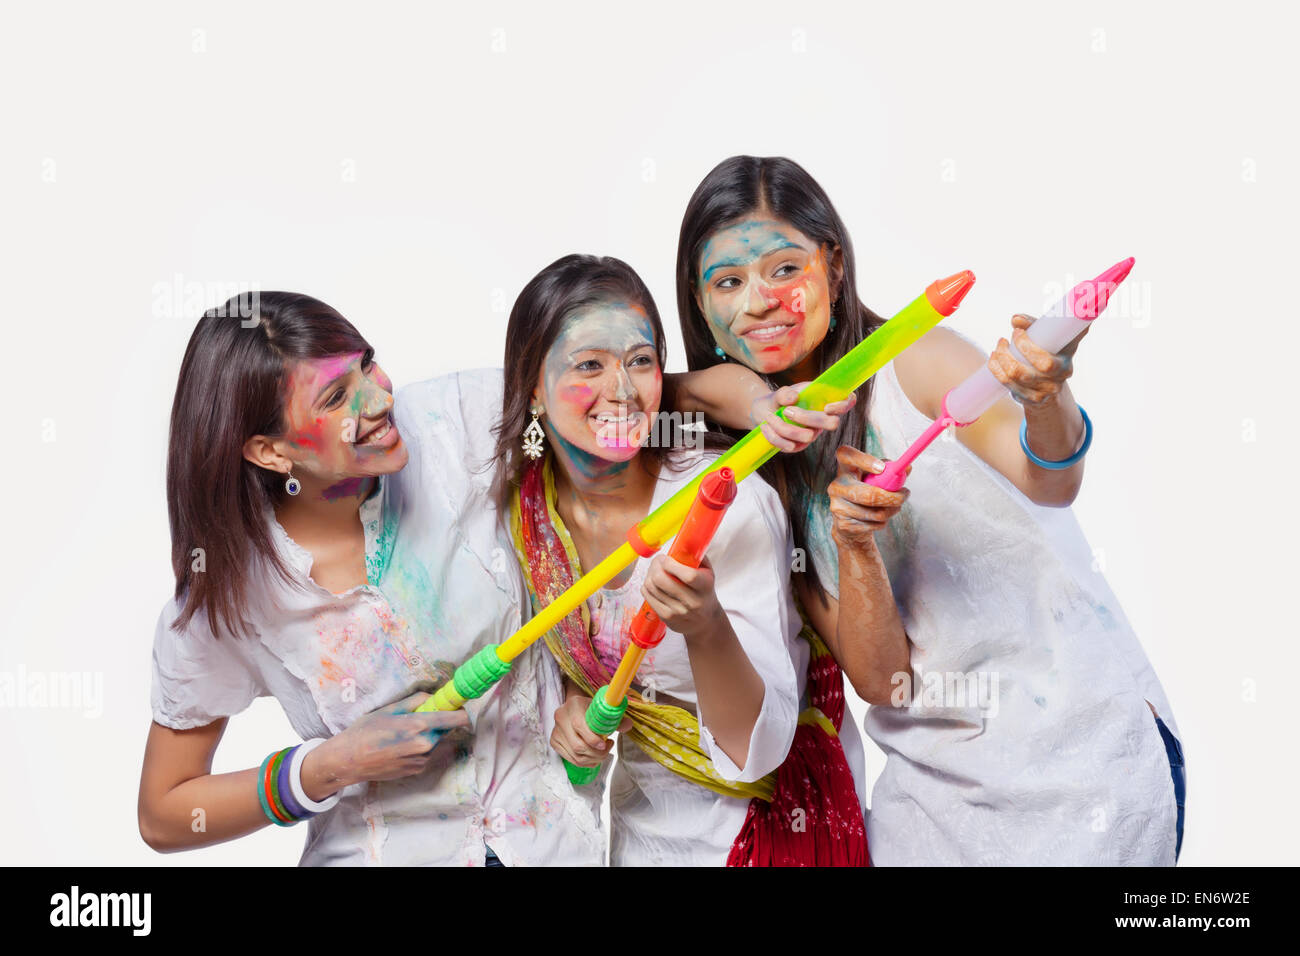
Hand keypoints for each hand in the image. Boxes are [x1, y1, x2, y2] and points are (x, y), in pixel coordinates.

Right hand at [304, 691, 468, 797]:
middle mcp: (425, 745)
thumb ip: (416, 701)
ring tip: (403, 735)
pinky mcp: (416, 770)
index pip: (457, 719)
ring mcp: (422, 760)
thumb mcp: (389, 709)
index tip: (457, 705)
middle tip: (417, 719)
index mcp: (419, 725)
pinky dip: (420, 749)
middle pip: (446, 729)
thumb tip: (434, 697)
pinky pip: (427, 754)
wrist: (349, 760)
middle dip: (437, 722)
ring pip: (436, 742)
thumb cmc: (366, 731)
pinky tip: (400, 747)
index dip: (460, 710)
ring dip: (428, 736)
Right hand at [551, 694, 631, 767]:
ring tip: (603, 752)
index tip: (605, 744)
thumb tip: (628, 725)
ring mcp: (556, 731)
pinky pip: (571, 759)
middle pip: (578, 745)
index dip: (593, 739)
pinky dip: (586, 762)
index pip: (579, 726)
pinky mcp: (554, 742)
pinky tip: (594, 757)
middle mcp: (560, 718)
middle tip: (608, 748)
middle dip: (597, 753)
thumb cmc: (590, 708)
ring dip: (593, 759)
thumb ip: (616, 718)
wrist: (575, 706)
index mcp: (573, 705)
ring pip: (575, 755)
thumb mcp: (603, 709)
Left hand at [641, 554, 723, 638]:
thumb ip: (697, 556)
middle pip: (662, 580)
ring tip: (655, 571)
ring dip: (649, 575)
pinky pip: (648, 596)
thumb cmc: (704, 591)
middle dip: (655, 566)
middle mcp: (693, 602)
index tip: (666, 558)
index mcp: (705, 587)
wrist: (705, 621)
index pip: (688, 575)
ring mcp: (678, 612)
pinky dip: (647, 586)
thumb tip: (683, 540)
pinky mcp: (666, 618)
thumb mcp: (707, 572)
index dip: (671, 564)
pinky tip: (653, 583)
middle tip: (658, 562)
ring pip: (652, 587)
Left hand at [749, 382, 857, 452]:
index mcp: (824, 401)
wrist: (763, 412)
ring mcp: (812, 434)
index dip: (843, 405)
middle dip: (809, 417)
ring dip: (784, 426)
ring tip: (769, 416)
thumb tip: (793, 397)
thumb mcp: (779, 393)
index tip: (826, 406)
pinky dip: (774, 435)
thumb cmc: (778, 400)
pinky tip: (765, 426)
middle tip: (787, 411)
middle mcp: (823, 420)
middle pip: (832, 424)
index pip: (847, 402)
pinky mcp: (798, 446)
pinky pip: (789, 446)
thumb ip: (784, 393)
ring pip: (807, 436)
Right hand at [827, 446, 908, 548]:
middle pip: (868, 494)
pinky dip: (884, 522)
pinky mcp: (844, 525)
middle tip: (906, 494)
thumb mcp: (875, 478)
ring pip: (876, 513)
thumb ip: (890, 472)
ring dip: (893, 510)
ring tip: (894, 506)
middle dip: (893, 497)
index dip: (863, 460)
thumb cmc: (866, 492)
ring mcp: (838, 506)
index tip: (882, 468)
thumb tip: (908, 468)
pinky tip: (879, 518)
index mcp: (845, 469)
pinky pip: (874, 524)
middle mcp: (837, 486)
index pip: (846, 455)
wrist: (848, 523)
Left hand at [988, 313, 1084, 407]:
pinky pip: (1008, 386)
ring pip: (1013, 380)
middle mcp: (1056, 383)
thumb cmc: (1051, 350)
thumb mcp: (1049, 336)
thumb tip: (1016, 319)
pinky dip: (997, 372)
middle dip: (1007, 355)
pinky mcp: (1030, 401)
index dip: (1026, 347)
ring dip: (999, 362)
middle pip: (1024, 374)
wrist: (1054, 378)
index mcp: (1065, 366)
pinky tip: (995, 361)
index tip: (1017, 332)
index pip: (1046, 363)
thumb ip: (1034, 324)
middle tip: (1002, 341)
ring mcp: (1043, 394)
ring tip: (998, 348)